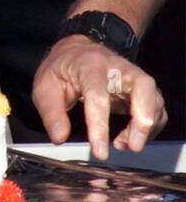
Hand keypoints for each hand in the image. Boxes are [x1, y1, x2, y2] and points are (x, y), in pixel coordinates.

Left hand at [32, 35, 166, 160]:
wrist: (78, 50)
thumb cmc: (62, 69)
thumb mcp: (45, 86)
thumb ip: (51, 112)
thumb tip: (60, 137)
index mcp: (89, 65)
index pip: (98, 95)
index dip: (99, 126)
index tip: (100, 152)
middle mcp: (118, 67)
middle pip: (143, 86)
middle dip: (142, 119)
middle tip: (133, 146)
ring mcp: (133, 76)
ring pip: (154, 98)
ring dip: (146, 127)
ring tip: (124, 144)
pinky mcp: (141, 89)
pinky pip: (156, 108)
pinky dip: (150, 127)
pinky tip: (130, 138)